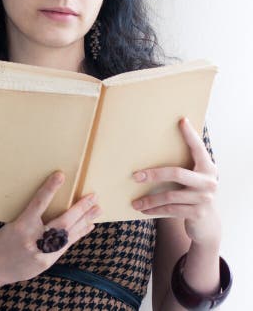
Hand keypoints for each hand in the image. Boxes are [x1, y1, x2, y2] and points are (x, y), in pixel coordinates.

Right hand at [0, 171, 101, 286]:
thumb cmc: (1, 241)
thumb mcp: (12, 224)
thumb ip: (31, 218)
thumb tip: (51, 207)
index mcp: (22, 226)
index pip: (38, 203)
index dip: (50, 189)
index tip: (60, 175)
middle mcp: (34, 240)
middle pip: (63, 223)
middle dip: (80, 209)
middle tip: (94, 196)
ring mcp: (42, 253)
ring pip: (69, 235)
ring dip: (85, 221)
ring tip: (98, 210)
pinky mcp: (47, 262)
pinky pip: (66, 246)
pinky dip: (78, 234)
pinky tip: (87, 226)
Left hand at [131, 117, 220, 245]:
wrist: (207, 223)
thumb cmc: (191, 194)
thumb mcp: (191, 179)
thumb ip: (182, 167)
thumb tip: (151, 150)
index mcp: (207, 167)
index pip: (198, 148)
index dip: (190, 135)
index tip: (181, 120)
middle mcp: (209, 181)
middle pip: (176, 173)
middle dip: (153, 174)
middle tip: (134, 176)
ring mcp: (205, 198)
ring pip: (170, 196)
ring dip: (149, 200)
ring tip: (135, 202)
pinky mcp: (198, 213)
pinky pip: (171, 210)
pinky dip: (155, 210)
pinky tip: (143, 211)